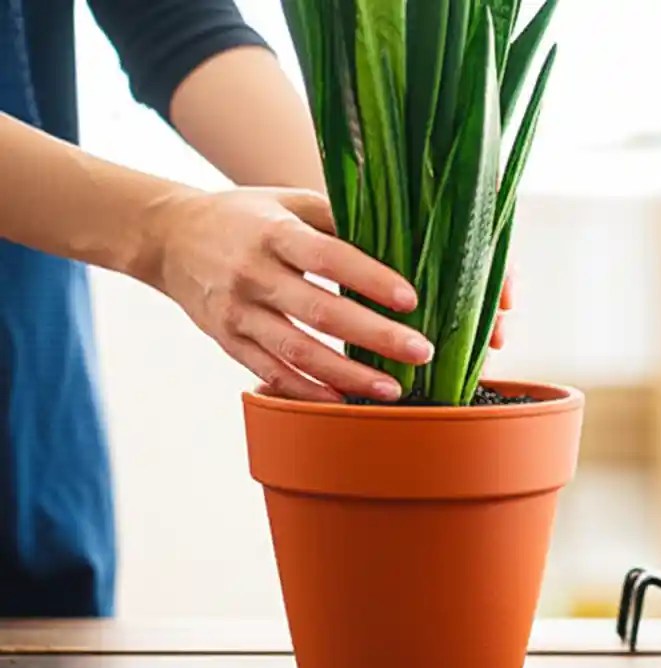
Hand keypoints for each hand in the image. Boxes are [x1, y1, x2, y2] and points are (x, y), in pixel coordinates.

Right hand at [136, 187, 431, 402]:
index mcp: (274, 233)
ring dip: (348, 375)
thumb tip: (397, 237)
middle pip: (320, 312)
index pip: (328, 257)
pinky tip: (343, 400)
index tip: (411, 300)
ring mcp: (237, 312)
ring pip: (297, 352)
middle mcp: (253, 274)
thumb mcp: (288, 201)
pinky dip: (306, 390)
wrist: (168, 237)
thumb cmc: (246, 216)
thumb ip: (336, 217)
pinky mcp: (227, 341)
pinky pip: (270, 371)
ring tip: (392, 388)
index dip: (370, 280)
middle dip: (375, 336)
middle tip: (420, 352)